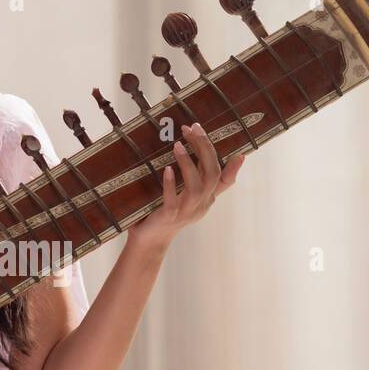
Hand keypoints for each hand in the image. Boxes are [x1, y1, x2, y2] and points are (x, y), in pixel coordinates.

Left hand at [127, 122, 244, 252]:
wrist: (150, 241)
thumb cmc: (168, 213)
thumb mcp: (189, 194)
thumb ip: (200, 177)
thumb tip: (212, 157)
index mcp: (207, 197)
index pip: (219, 172)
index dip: (215, 150)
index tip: (207, 131)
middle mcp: (200, 204)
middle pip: (211, 174)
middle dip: (203, 149)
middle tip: (193, 128)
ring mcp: (185, 212)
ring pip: (196, 187)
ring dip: (187, 164)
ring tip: (177, 144)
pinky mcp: (169, 217)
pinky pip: (172, 201)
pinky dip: (170, 184)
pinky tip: (166, 169)